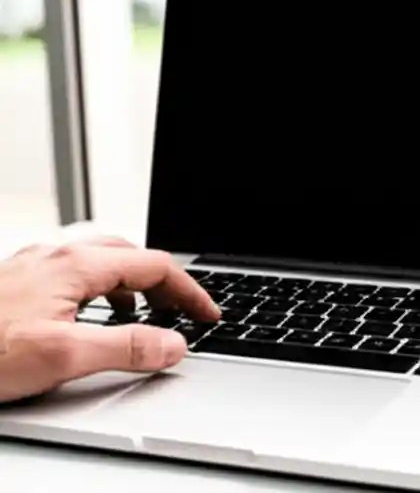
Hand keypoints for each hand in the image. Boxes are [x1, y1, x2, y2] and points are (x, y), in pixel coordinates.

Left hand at [0, 235, 219, 401]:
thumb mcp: (62, 357)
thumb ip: (125, 348)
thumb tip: (173, 345)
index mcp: (75, 265)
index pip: (156, 265)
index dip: (190, 292)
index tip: (207, 316)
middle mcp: (55, 256)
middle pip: (131, 255)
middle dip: (164, 283)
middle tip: (181, 314)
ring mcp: (34, 267)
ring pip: (101, 262)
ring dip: (131, 285)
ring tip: (142, 315)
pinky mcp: (17, 284)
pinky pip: (74, 276)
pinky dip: (100, 291)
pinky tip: (90, 318)